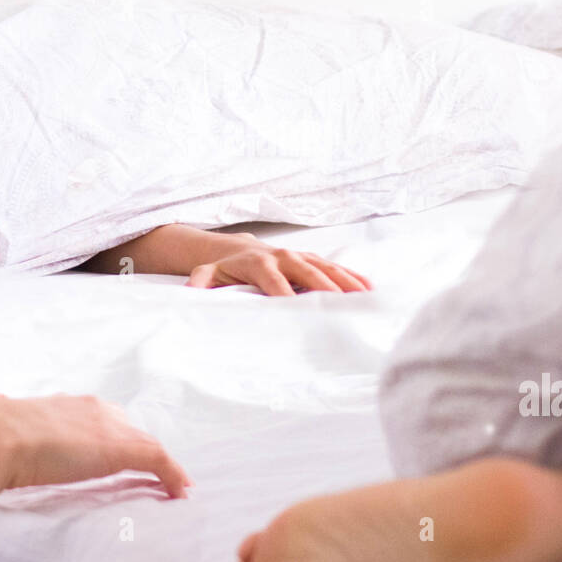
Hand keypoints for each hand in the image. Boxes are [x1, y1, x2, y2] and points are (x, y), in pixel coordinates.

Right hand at [0, 393, 190, 497]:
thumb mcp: (0, 420)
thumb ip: (3, 413)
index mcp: (64, 404)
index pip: (97, 417)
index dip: (107, 436)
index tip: (108, 453)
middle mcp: (90, 408)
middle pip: (126, 428)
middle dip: (134, 448)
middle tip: (140, 474)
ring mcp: (107, 427)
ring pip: (146, 443)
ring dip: (160, 465)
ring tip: (170, 484)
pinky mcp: (121, 448)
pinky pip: (158, 460)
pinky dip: (173, 475)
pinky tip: (180, 490)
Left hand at [186, 245, 372, 295]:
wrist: (238, 249)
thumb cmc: (225, 269)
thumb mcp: (207, 275)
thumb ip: (200, 284)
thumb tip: (191, 293)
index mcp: (259, 263)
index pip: (274, 281)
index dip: (286, 295)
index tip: (298, 312)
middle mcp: (283, 256)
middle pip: (308, 272)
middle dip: (324, 288)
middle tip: (342, 305)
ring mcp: (301, 256)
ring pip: (327, 267)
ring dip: (346, 282)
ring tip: (366, 297)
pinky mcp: (312, 258)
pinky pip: (335, 267)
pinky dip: (352, 277)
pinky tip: (369, 289)